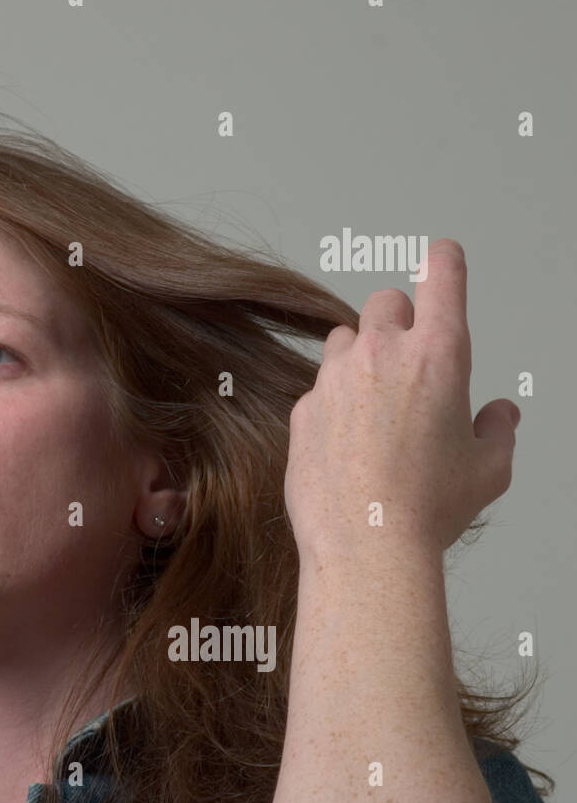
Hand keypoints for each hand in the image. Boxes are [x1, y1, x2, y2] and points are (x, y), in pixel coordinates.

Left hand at [284, 239, 519, 557]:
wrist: (366, 543)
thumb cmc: (430, 508)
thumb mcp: (489, 468)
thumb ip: (496, 429)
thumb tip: (499, 414)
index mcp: (438, 355)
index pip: (441, 277)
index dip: (444, 263)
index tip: (442, 259)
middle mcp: (381, 355)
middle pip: (386, 301)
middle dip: (402, 319)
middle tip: (412, 357)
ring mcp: (334, 379)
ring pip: (344, 339)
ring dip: (361, 355)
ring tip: (377, 402)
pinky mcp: (302, 409)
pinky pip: (319, 387)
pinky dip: (334, 400)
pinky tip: (347, 440)